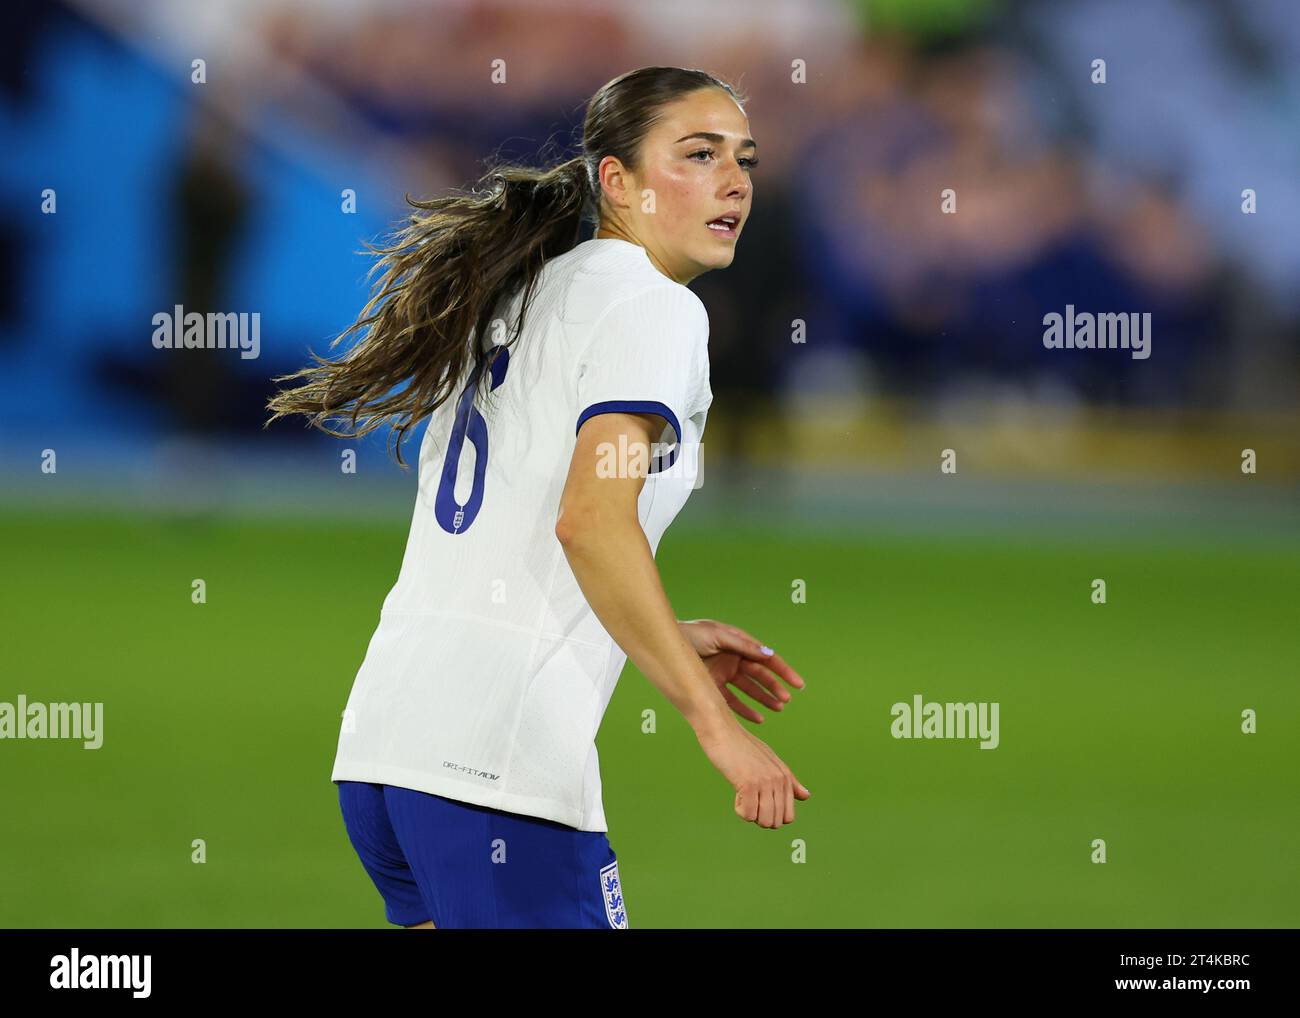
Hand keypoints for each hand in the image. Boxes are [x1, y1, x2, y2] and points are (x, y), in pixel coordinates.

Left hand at [677, 619, 805, 723]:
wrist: (663, 643)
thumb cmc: (691, 633)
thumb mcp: (719, 635)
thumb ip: (743, 645)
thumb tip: (768, 654)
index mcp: (739, 645)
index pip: (766, 659)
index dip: (783, 671)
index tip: (798, 684)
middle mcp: (733, 660)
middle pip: (760, 676)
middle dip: (774, 688)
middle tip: (786, 700)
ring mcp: (723, 674)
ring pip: (749, 690)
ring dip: (764, 699)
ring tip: (778, 709)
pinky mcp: (711, 687)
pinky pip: (731, 702)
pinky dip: (744, 710)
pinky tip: (758, 719)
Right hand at [695, 721, 810, 827]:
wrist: (721, 731)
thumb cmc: (742, 746)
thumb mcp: (769, 761)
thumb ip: (788, 780)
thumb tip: (807, 796)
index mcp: (785, 776)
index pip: (788, 817)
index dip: (770, 815)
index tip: (758, 800)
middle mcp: (779, 780)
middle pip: (775, 822)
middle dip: (759, 817)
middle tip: (747, 798)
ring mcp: (765, 782)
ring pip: (764, 821)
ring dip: (750, 814)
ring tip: (743, 795)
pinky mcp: (749, 783)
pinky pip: (748, 814)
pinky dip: (740, 809)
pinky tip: (736, 793)